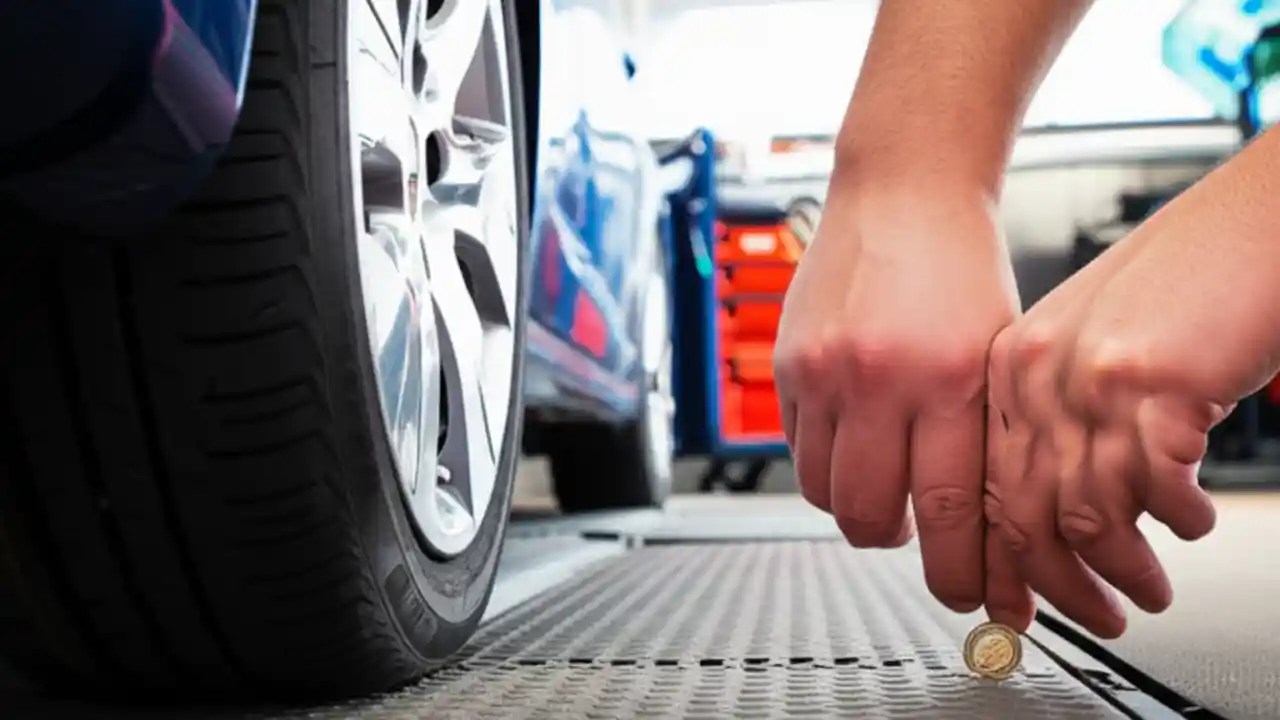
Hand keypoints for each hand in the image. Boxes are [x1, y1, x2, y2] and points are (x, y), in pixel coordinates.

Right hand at [775, 178, 1019, 611]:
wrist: (901, 189)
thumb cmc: (961, 262)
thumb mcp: (995, 353)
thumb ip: (979, 436)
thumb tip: (979, 525)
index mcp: (949, 377)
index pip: (953, 510)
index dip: (960, 569)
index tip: (969, 593)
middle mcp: (878, 379)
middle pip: (872, 518)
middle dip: (900, 548)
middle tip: (919, 542)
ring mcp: (823, 374)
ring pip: (825, 494)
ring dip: (857, 508)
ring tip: (885, 488)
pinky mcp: (788, 367)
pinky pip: (796, 452)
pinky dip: (825, 467)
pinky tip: (853, 446)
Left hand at [985, 151, 1279, 636]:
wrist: (1248, 217)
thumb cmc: (1180, 279)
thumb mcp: (1089, 346)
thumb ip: (1061, 415)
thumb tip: (1055, 504)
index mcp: (1011, 367)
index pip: (983, 488)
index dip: (999, 562)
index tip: (1012, 604)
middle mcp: (1038, 375)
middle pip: (1022, 516)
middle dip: (1056, 586)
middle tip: (1095, 617)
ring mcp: (1092, 380)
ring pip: (1085, 518)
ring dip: (1121, 571)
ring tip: (1147, 594)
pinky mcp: (1156, 386)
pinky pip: (1154, 491)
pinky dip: (1176, 523)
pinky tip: (1193, 522)